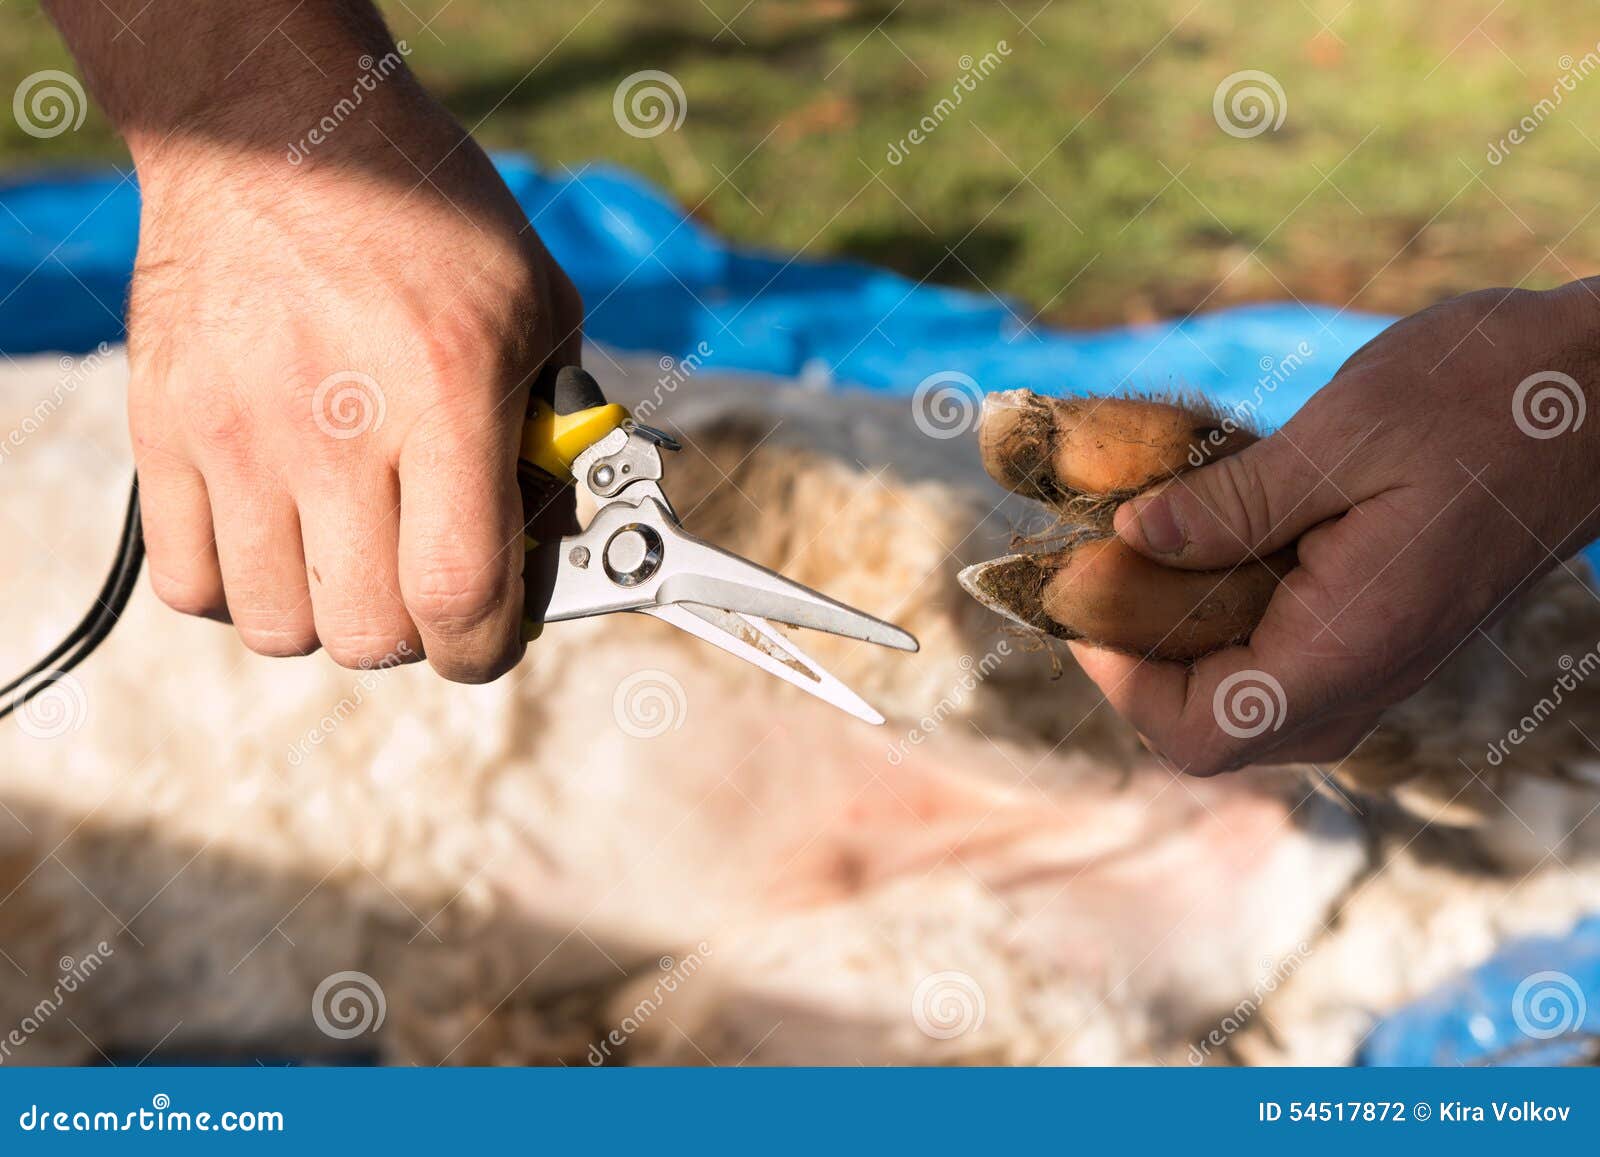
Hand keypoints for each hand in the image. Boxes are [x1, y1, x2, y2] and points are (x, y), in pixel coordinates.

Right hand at [123, 75, 581, 679]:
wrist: (277, 129)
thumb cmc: (427, 214)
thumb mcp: (540, 304)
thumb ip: (558, 430)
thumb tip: (556, 540)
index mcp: (445, 395)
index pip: (461, 597)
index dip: (486, 648)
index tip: (492, 637)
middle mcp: (334, 426)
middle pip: (368, 634)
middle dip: (416, 633)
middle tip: (426, 584)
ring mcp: (236, 434)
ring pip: (276, 627)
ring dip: (327, 617)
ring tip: (351, 556)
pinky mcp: (163, 430)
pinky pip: (188, 584)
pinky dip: (240, 590)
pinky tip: (278, 537)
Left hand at [1072, 283, 1599, 773]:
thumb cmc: (1497, 397)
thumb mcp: (1346, 433)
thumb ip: (1231, 502)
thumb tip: (1130, 538)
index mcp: (1352, 650)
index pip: (1198, 734)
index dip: (1116, 679)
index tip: (1077, 590)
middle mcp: (1364, 678)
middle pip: (1208, 727)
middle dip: (1134, 653)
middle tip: (1095, 557)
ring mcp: (1375, 661)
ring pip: (1238, 696)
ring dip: (1174, 629)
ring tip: (1139, 536)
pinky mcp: (1379, 628)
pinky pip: (1277, 654)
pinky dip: (1221, 608)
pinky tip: (1203, 525)